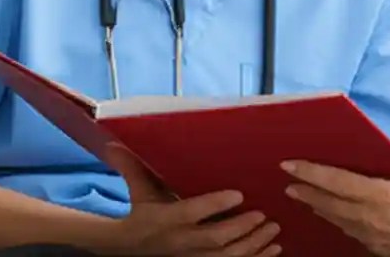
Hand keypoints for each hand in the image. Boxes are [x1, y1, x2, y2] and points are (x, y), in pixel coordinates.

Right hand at [97, 144, 281, 255]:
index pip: (191, 213)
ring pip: (227, 256)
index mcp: (167, 218)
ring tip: (273, 228)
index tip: (238, 193)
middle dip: (241, 227)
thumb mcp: (138, 191)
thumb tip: (115, 144)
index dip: (214, 205)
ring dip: (253, 244)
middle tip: (264, 214)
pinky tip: (275, 249)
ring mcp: (194, 256)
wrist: (130, 248)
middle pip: (215, 238)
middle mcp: (182, 240)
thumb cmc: (142, 212)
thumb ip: (133, 168)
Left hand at [282, 161, 389, 256]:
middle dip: (306, 192)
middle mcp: (369, 216)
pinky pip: (349, 231)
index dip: (310, 172)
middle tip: (289, 183)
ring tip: (304, 198)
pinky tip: (331, 215)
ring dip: (318, 206)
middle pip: (328, 202)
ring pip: (335, 219)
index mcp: (380, 195)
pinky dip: (337, 220)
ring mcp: (370, 235)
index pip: (335, 181)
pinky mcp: (374, 247)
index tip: (291, 164)